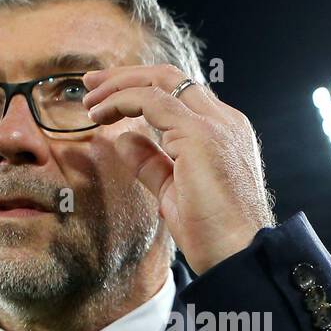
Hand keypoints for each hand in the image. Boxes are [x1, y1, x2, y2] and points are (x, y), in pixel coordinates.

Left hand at [81, 65, 274, 274]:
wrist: (240, 255)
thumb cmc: (215, 235)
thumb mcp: (174, 193)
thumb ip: (152, 164)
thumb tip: (125, 139)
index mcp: (224, 133)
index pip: (181, 95)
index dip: (141, 89)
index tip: (107, 99)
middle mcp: (224, 121)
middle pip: (171, 77)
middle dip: (126, 75)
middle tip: (91, 81)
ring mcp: (215, 124)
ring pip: (161, 80)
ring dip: (119, 84)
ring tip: (89, 100)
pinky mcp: (200, 134)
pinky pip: (152, 101)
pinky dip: (122, 100)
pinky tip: (100, 115)